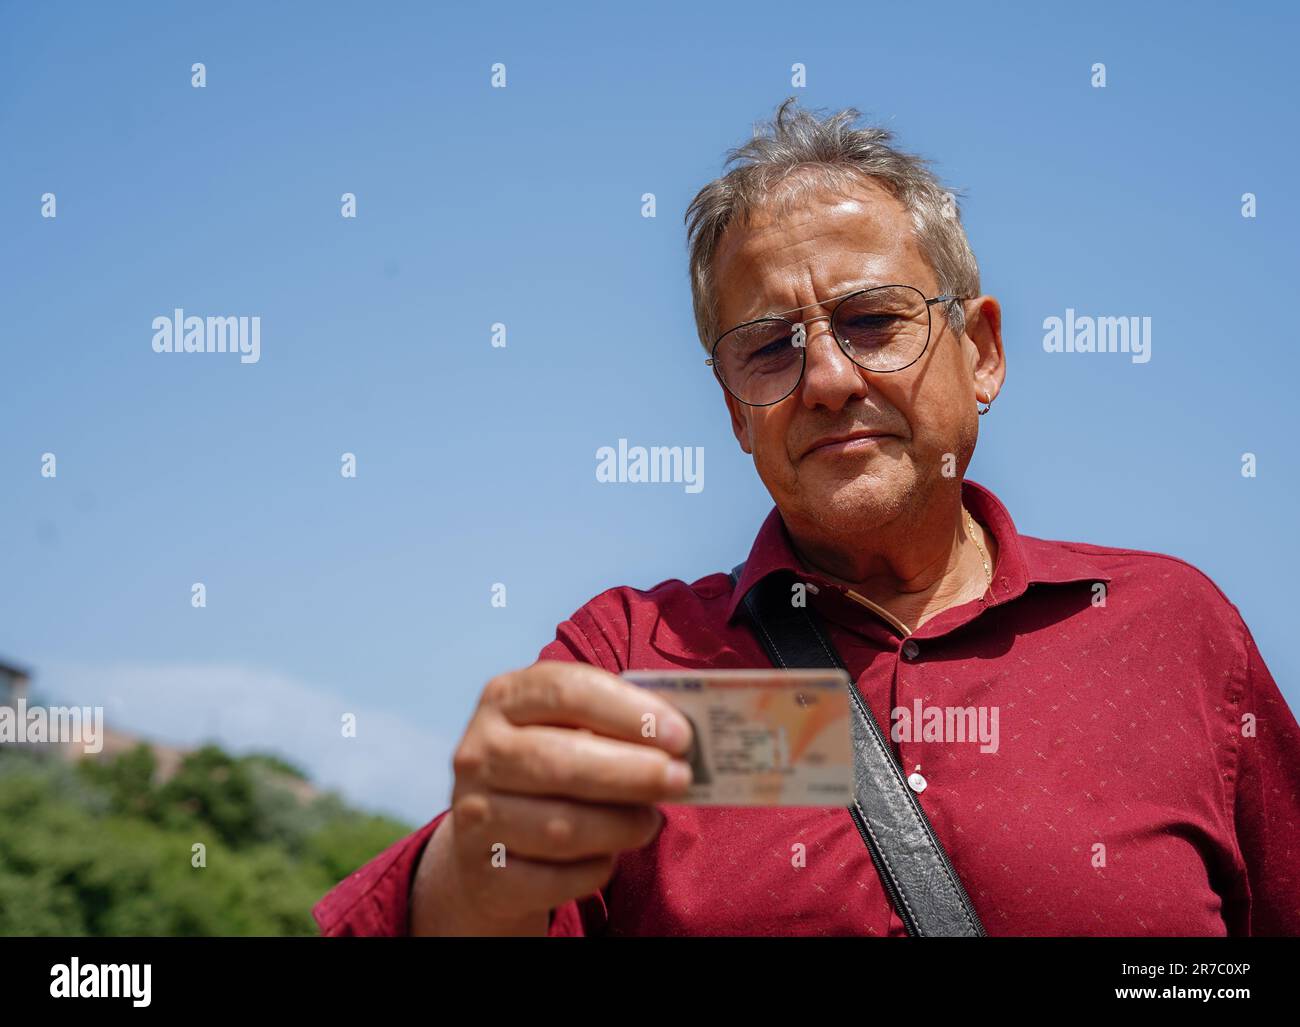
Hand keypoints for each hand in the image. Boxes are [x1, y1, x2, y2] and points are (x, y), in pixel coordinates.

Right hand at [410, 660, 693, 934]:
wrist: (487, 842)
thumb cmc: (550, 769)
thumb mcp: (568, 729)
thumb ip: (615, 726)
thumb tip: (682, 741)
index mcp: (504, 699)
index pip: (566, 690)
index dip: (628, 711)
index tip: (680, 734)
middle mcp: (479, 752)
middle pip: (561, 761)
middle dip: (633, 772)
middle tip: (680, 779)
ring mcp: (475, 815)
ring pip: (562, 827)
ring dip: (622, 825)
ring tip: (651, 820)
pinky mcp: (485, 874)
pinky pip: (556, 878)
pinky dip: (596, 869)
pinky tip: (610, 855)